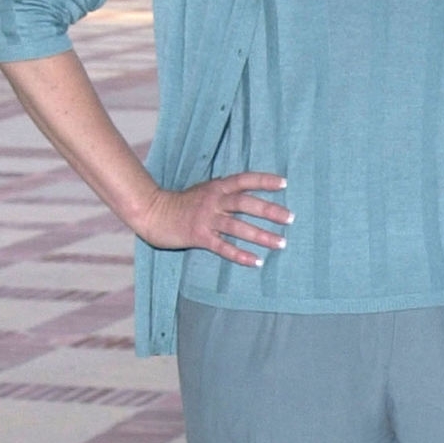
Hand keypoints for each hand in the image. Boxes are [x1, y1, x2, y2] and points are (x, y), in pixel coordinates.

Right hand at [133, 171, 292, 266]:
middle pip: (245, 203)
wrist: (153, 213)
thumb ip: (225, 191)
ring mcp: (206, 219)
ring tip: (281, 243)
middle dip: (269, 211)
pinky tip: (256, 262)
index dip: (264, 181)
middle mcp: (213, 201)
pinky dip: (240, 255)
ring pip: (237, 226)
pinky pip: (223, 247)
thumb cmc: (182, 203)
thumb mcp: (204, 190)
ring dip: (261, 235)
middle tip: (290, 219)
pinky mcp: (199, 236)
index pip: (244, 180)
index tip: (284, 183)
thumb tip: (249, 193)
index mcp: (216, 187)